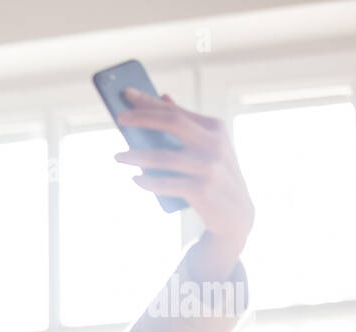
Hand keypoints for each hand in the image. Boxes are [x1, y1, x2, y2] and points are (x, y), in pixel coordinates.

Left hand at [115, 89, 254, 249]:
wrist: (237, 214)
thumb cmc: (216, 175)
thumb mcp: (208, 147)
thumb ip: (187, 124)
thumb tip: (163, 97)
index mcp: (214, 128)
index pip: (175, 111)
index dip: (149, 102)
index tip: (126, 93)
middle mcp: (214, 144)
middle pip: (172, 123)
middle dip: (142, 117)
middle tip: (118, 118)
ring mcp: (209, 167)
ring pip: (164, 157)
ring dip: (137, 155)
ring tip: (117, 156)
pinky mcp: (203, 190)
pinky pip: (167, 184)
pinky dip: (149, 182)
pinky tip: (135, 179)